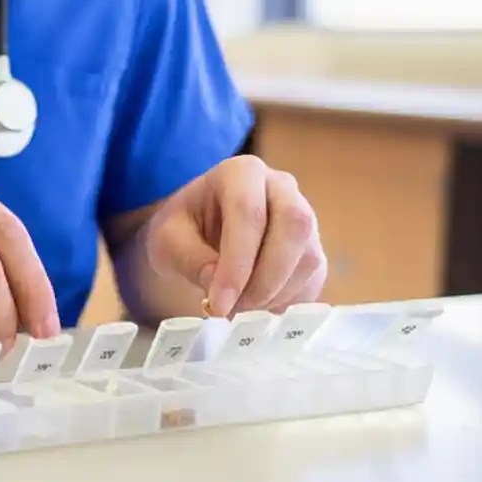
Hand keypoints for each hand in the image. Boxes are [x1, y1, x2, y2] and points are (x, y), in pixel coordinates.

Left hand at [143, 155, 326, 316]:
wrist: (200, 233)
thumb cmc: (183, 229)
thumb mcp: (167, 240)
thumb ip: (189, 259)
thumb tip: (218, 283)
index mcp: (241, 173)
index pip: (249, 212)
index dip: (237, 263)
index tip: (219, 303)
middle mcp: (281, 187)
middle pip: (294, 226)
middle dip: (265, 278)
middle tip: (234, 308)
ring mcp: (303, 215)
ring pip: (309, 257)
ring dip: (275, 294)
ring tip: (238, 307)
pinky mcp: (312, 247)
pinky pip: (314, 278)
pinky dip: (288, 301)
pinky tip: (257, 306)